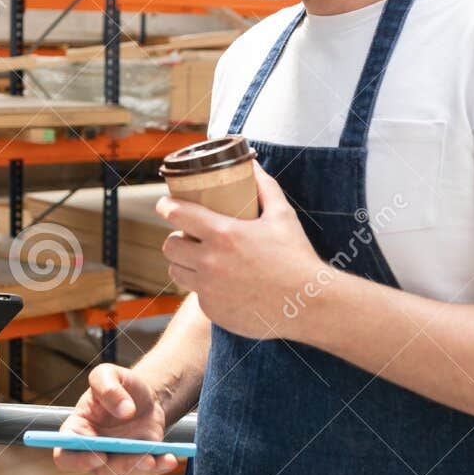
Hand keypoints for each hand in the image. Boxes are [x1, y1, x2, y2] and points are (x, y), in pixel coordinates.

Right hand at [53, 364, 178, 474]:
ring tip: (157, 458)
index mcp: (76, 431)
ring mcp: (112, 463)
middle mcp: (90, 452)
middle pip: (99, 469)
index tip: (99, 454)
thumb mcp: (110, 374)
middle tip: (140, 457)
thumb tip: (125, 410)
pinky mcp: (133, 467)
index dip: (78, 460)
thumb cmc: (120, 386)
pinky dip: (157, 468)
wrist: (144, 398)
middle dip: (120, 465)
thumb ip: (110, 387)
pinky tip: (169, 459)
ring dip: (140, 469)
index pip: (64, 454)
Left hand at [158, 164, 323, 339]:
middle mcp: (210, 262)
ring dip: (183, 264)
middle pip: (170, 246)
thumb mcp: (283, 216)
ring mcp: (209, 289)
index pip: (176, 214)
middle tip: (189, 236)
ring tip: (199, 260)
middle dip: (176, 238)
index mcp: (223, 234)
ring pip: (176, 272)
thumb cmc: (296, 257)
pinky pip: (196, 294)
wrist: (307, 303)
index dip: (166, 206)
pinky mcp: (213, 310)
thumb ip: (264, 187)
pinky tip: (221, 284)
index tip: (166, 204)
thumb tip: (253, 164)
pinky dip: (204, 287)